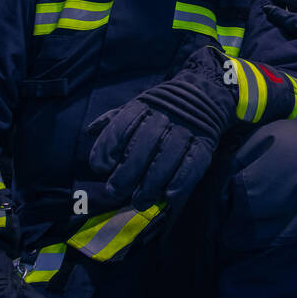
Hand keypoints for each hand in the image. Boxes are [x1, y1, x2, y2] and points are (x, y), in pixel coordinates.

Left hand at [85, 49, 235, 214]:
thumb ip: (114, 122)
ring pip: (168, 156)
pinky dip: (181, 181)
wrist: (206, 95)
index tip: (100, 168)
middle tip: (114, 192)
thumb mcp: (136, 107)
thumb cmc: (161, 109)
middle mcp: (164, 115)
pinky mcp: (205, 142)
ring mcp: (187, 129)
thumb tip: (90, 131)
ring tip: (139, 202)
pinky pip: (194, 163)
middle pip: (144, 143)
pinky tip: (169, 196)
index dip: (108, 147)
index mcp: (143, 105)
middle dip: (127, 171)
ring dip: (152, 182)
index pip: (122, 124)